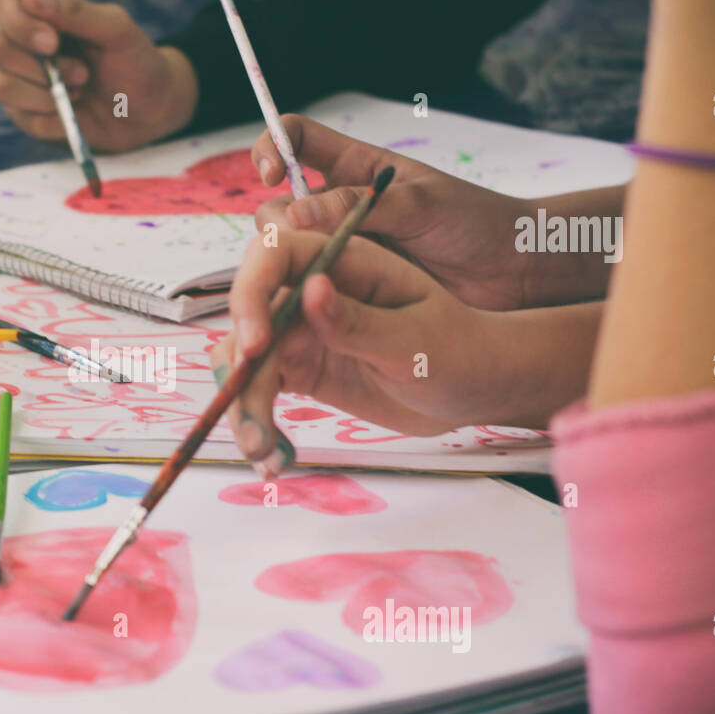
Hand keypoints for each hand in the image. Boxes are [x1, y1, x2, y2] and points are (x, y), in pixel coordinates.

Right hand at [0, 0, 196, 152]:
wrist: (150, 112)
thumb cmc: (134, 62)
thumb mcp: (115, 30)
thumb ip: (75, 11)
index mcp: (41, 15)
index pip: (1, 5)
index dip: (18, 23)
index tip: (53, 41)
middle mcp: (24, 47)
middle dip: (40, 67)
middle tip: (83, 74)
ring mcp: (22, 83)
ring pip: (3, 87)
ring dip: (47, 94)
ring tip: (82, 91)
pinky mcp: (28, 117)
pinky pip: (23, 119)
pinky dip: (54, 119)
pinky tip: (75, 113)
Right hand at [212, 230, 601, 476]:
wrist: (475, 387)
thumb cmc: (459, 349)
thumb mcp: (415, 340)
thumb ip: (359, 320)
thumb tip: (311, 289)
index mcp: (342, 261)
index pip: (273, 255)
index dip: (250, 293)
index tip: (256, 348)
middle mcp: (311, 289)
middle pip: (247, 314)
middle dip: (240, 368)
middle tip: (256, 425)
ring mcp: (302, 329)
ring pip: (244, 358)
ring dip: (241, 406)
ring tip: (263, 454)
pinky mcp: (300, 367)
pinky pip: (259, 388)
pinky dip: (254, 422)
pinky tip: (270, 458)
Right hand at [253, 115, 603, 310]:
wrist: (512, 276)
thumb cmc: (476, 225)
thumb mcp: (421, 205)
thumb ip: (359, 207)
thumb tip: (295, 214)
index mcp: (356, 168)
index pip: (296, 139)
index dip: (271, 147)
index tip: (270, 175)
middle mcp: (338, 207)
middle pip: (277, 206)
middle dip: (277, 226)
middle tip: (302, 250)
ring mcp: (340, 249)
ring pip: (284, 253)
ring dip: (285, 268)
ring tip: (309, 288)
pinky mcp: (346, 290)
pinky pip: (306, 291)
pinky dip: (297, 300)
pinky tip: (307, 313)